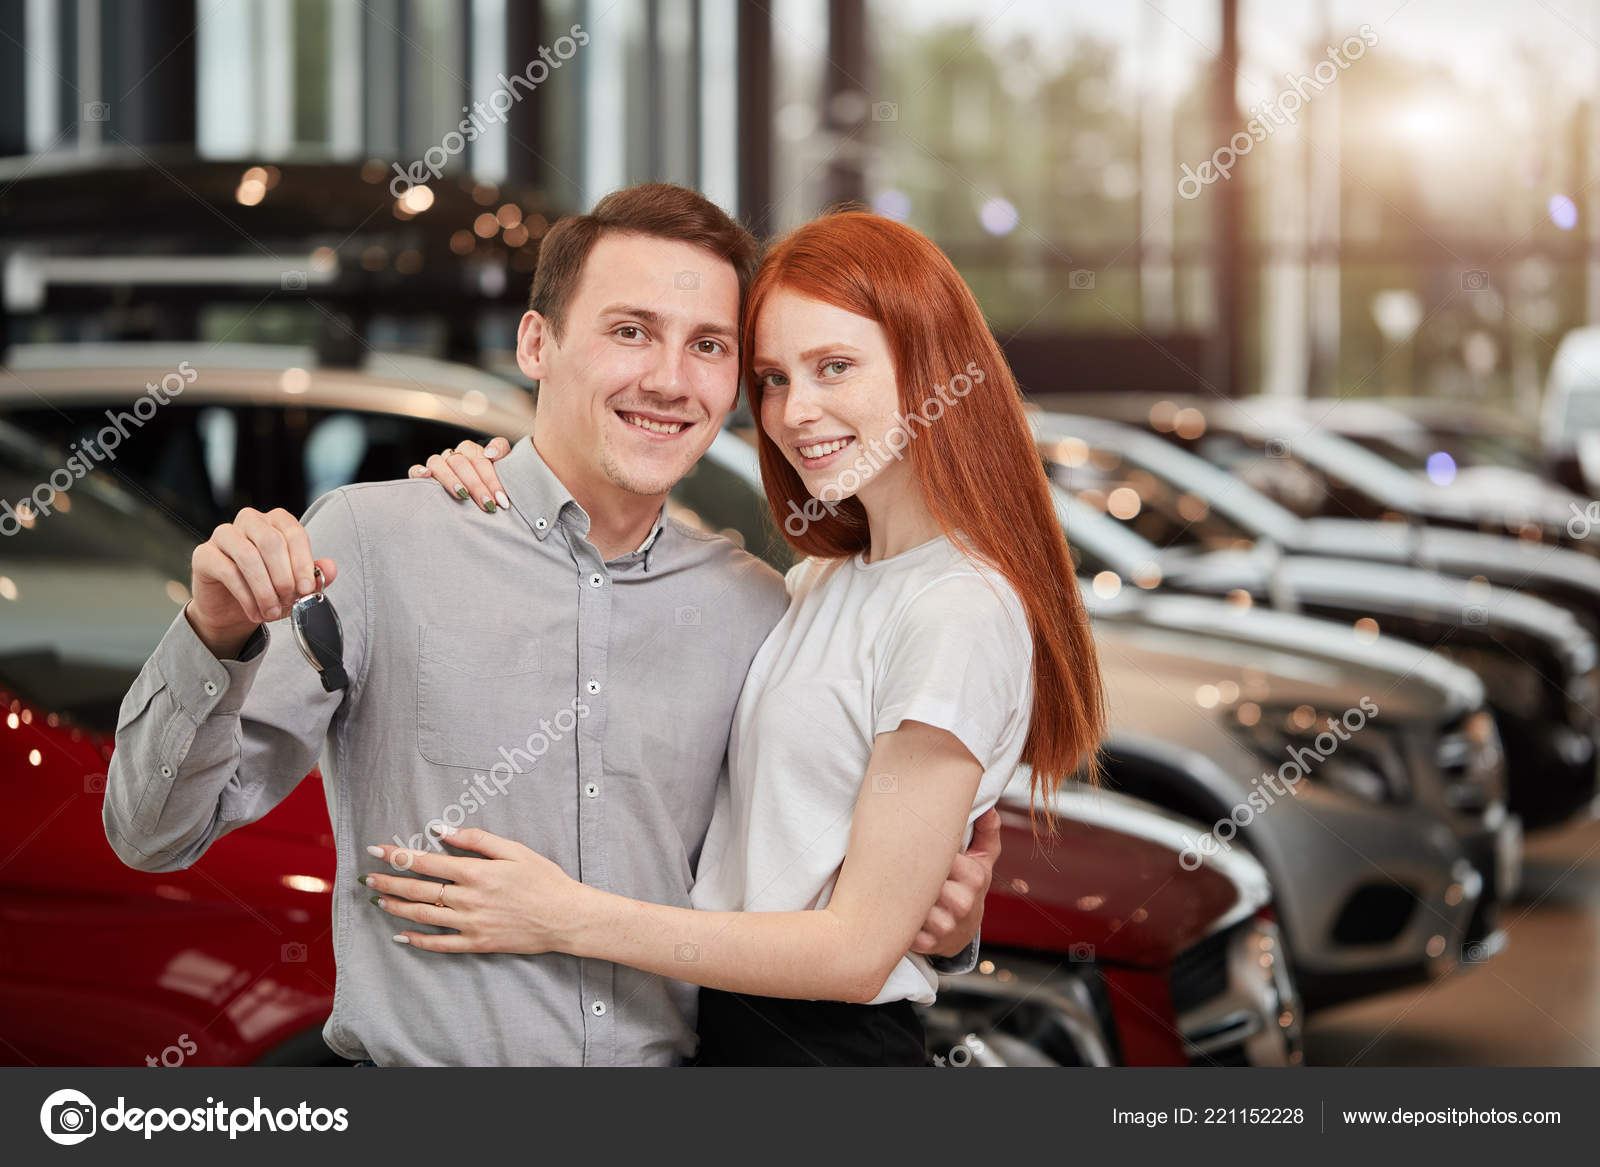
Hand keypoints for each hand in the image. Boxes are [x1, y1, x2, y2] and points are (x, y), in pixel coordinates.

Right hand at [188, 507, 336, 658]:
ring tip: (273, 611)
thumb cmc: (269, 590)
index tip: (308, 589)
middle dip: (284, 577)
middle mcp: (249, 521)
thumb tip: (331, 568)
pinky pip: (227, 571)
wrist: (234, 612)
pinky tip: (255, 612)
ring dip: (265, 589)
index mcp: (275, 522)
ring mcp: (223, 535)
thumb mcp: (296, 586)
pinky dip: (246, 596)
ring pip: (248, 556)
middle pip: (271, 541)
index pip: (293, 532)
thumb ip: (315, 576)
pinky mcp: (203, 554)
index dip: (303, 562)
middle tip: (290, 601)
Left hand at [362, 827, 590, 953]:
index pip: (426, 862)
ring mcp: (470, 924)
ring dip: (397, 908)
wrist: (565, 917)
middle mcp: (468, 899)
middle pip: (418, 890)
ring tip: (379, 901)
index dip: (398, 855)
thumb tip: (443, 829)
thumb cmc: (543, 879)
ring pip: (423, 917)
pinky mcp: (477, 943)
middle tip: (368, 877)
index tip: (377, 850)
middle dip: (389, 881)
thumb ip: (477, 839)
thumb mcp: (514, 850)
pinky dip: (418, 941)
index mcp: (476, 872)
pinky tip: (402, 936)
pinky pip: (440, 945)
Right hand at [409, 437, 512, 512]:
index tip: (501, 498)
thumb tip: (490, 452)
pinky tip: (427, 477)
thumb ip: (502, 453)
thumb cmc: (492, 486)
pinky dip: (419, 472)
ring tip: (463, 496)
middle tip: (488, 504)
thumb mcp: (503, 469)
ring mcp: (436, 465)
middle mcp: (452, 456)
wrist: (481, 499)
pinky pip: (414, 470)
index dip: (491, 478)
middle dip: (476, 485)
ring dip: (450, 479)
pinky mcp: (421, 476)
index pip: (479, 457)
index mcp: (471, 451)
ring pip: (437, 463)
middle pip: (460, 462)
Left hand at [910, 807, 999, 957]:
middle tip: (901, 864)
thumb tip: (989, 807)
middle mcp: (963, 904)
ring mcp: (946, 926)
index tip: (913, 841)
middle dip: (911, 872)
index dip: (923, 848)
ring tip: (900, 886)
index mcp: (974, 877)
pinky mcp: (928, 944)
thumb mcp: (983, 858)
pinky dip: (897, 917)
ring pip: (912, 900)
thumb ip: (986, 830)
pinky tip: (899, 908)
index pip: (940, 855)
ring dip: (901, 892)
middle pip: (923, 878)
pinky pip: (904, 925)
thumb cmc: (968, 885)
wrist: (963, 930)